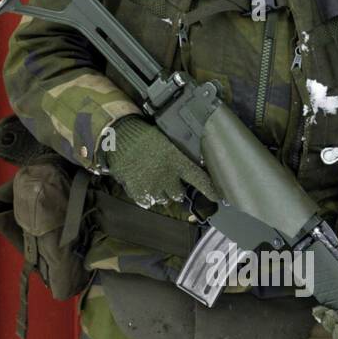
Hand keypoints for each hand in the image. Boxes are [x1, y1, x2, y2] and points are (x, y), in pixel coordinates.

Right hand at [98, 116, 220, 207]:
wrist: (120, 138)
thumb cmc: (144, 136)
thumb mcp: (166, 144)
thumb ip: (176, 159)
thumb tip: (183, 170)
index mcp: (177, 162)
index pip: (199, 179)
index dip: (209, 190)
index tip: (217, 197)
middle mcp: (168, 177)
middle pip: (178, 194)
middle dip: (173, 188)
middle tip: (165, 178)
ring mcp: (153, 187)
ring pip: (162, 199)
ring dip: (159, 192)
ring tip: (150, 179)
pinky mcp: (139, 192)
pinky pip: (147, 202)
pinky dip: (146, 196)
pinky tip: (141, 183)